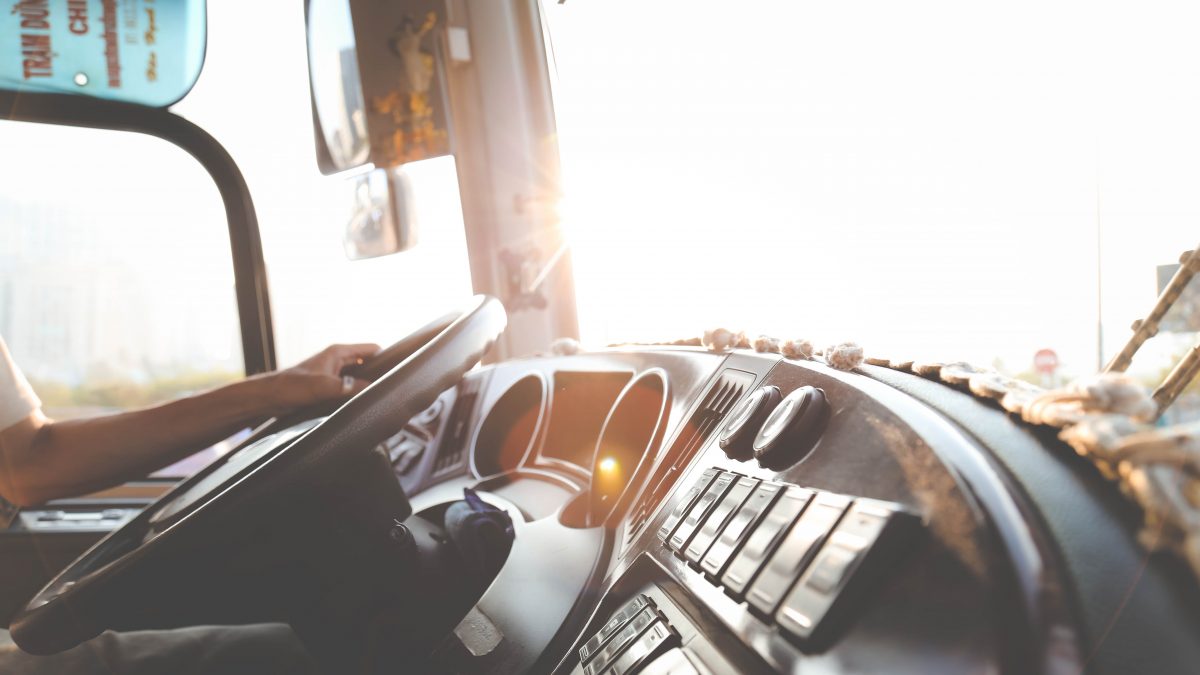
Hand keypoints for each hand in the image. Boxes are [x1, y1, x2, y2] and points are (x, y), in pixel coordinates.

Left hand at [255, 343, 381, 413]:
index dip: (387, 356)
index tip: (400, 368)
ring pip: (359, 377)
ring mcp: (334, 373)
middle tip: (392, 387)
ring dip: (367, 385)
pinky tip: (362, 404)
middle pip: (368, 363)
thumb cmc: (291, 386)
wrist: (270, 398)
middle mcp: (338, 360)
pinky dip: (356, 393)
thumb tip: (371, 389)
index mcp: (338, 352)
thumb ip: (347, 387)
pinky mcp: (329, 385)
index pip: (372, 348)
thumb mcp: (323, 386)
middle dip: (379, 374)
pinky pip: (349, 387)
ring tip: (380, 396)